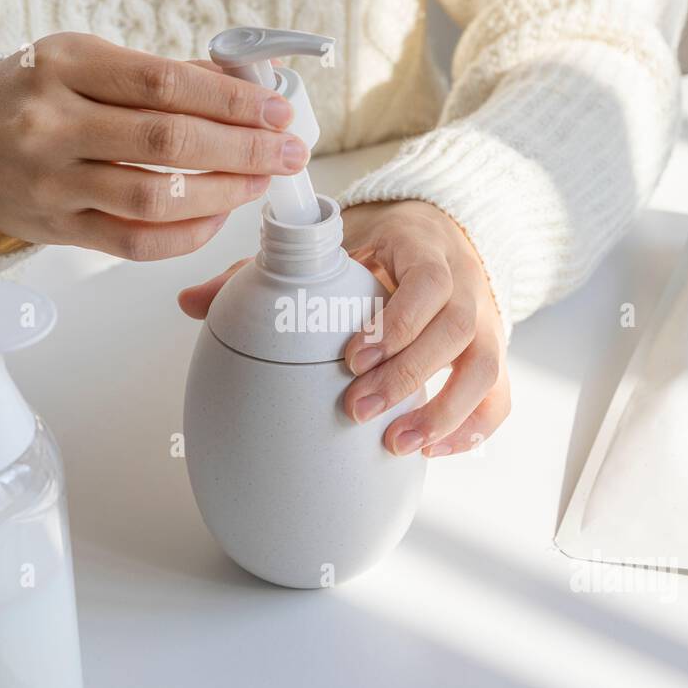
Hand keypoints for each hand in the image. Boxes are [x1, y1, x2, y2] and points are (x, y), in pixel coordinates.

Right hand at [0, 33, 307, 258]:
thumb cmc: (25, 97)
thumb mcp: (79, 61)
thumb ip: (158, 74)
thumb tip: (242, 84)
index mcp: (63, 66)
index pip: (163, 84)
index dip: (230, 100)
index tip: (275, 110)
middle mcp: (53, 125)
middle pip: (167, 141)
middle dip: (242, 148)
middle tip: (287, 151)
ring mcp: (54, 183)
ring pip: (155, 197)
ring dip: (223, 193)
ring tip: (260, 182)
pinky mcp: (59, 230)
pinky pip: (136, 242)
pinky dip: (187, 234)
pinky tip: (217, 217)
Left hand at [178, 199, 509, 456]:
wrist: (439, 235)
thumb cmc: (378, 245)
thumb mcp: (331, 245)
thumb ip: (266, 273)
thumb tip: (190, 302)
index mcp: (423, 246)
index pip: (428, 280)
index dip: (396, 322)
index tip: (351, 357)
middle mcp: (466, 282)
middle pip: (458, 328)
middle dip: (409, 374)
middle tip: (358, 410)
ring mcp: (487, 320)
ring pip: (486, 367)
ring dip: (445, 411)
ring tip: (399, 444)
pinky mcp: (493, 355)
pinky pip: (498, 396)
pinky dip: (472, 427)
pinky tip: (433, 452)